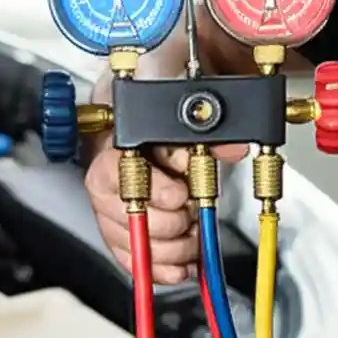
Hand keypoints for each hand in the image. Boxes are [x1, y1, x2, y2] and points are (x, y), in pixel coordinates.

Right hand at [84, 48, 247, 285]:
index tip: (179, 196)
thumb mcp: (186, 87)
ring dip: (169, 246)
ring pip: (130, 239)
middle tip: (191, 212)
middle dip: (166, 222)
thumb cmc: (170, 73)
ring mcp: (114, 196)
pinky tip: (180, 266)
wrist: (171, 69)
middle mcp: (105, 165)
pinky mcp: (127, 219)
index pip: (112, 171)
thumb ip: (207, 120)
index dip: (151, 189)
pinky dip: (160, 267)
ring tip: (191, 235)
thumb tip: (232, 147)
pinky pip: (131, 256)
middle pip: (122, 213)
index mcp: (110, 131)